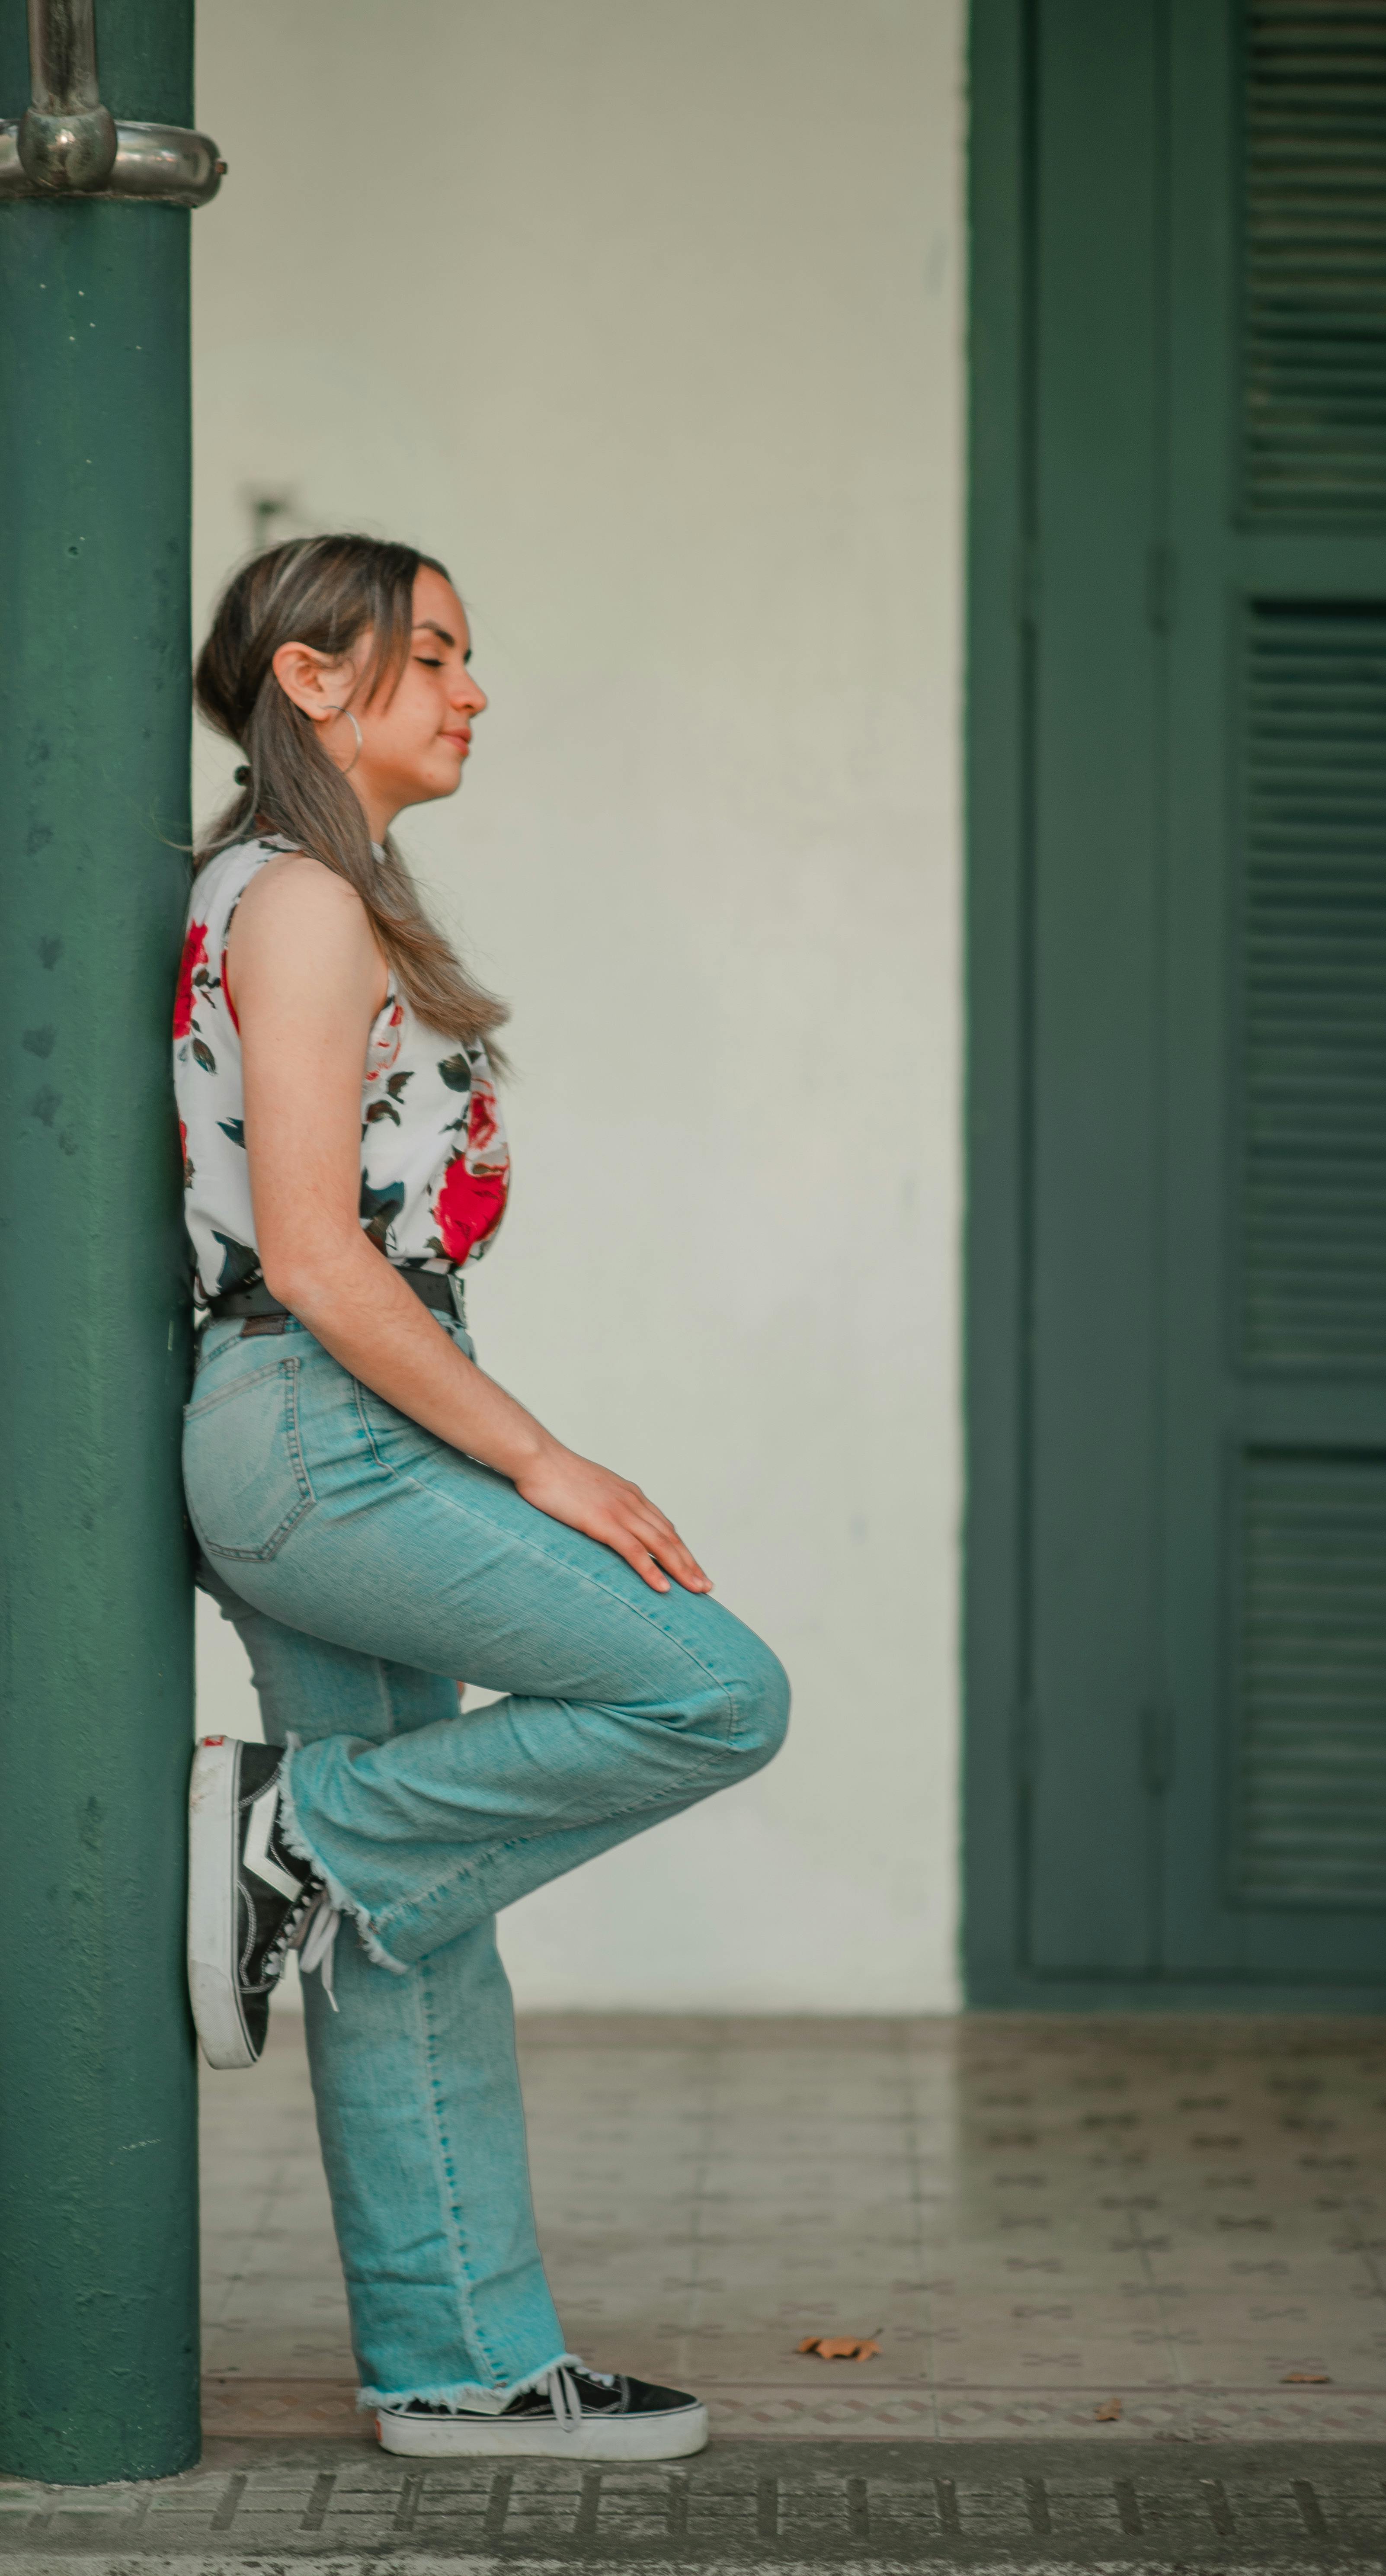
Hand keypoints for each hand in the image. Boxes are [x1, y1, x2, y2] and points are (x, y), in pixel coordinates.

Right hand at [514, 1443, 711, 1594]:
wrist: (538, 1459)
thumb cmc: (554, 1475)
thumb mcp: (588, 1489)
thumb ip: (603, 1503)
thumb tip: (603, 1517)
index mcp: (629, 1494)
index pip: (664, 1526)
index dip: (681, 1548)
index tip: (693, 1567)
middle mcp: (632, 1502)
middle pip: (670, 1537)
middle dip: (690, 1563)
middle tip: (706, 1586)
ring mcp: (620, 1512)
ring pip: (660, 1545)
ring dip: (681, 1570)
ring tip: (697, 1590)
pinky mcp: (604, 1522)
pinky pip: (634, 1551)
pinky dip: (652, 1570)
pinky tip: (663, 1588)